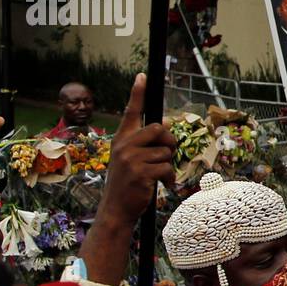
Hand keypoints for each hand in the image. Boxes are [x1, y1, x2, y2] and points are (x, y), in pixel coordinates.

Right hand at [99, 74, 176, 223]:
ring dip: (168, 165)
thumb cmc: (127, 183)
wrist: (116, 209)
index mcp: (121, 139)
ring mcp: (131, 159)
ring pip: (166, 151)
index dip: (137, 94)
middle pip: (158, 129)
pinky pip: (167, 168)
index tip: (142, 76)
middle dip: (169, 142)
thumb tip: (163, 127)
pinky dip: (169, 178)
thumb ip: (142, 143)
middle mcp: (124, 145)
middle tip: (166, 155)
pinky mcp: (140, 173)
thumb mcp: (128, 159)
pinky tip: (161, 185)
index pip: (131, 112)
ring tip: (157, 176)